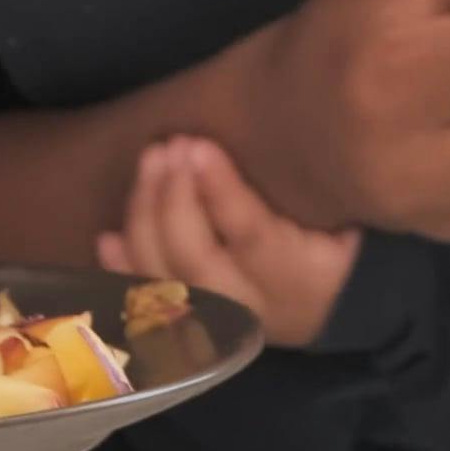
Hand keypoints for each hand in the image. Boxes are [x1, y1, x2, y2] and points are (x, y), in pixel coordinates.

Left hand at [101, 137, 359, 347]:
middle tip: (168, 145)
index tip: (198, 145)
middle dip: (173, 199)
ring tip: (150, 161)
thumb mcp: (342, 216)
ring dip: (145, 218)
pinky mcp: (187, 328)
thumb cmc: (335, 244)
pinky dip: (121, 271)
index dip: (220, 192)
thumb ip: (312, 182)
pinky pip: (142, 306)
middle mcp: (252, 307)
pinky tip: (108, 235)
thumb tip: (284, 122)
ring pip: (163, 279)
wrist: (330, 311)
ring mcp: (214, 323)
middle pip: (196, 260)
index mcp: (299, 278)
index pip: (251, 236)